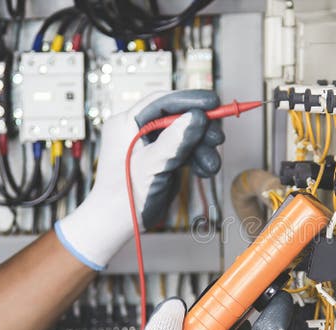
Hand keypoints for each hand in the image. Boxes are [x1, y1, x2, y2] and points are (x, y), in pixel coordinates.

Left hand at [55, 90, 224, 269]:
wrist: (117, 223)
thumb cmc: (124, 195)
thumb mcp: (152, 164)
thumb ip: (175, 140)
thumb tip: (196, 117)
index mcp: (127, 123)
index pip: (161, 102)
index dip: (189, 100)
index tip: (213, 102)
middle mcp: (139, 131)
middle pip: (177, 118)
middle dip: (200, 129)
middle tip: (217, 137)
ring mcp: (151, 145)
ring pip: (185, 136)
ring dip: (203, 148)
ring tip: (212, 164)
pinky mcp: (162, 159)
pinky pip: (185, 151)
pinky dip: (198, 159)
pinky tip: (206, 170)